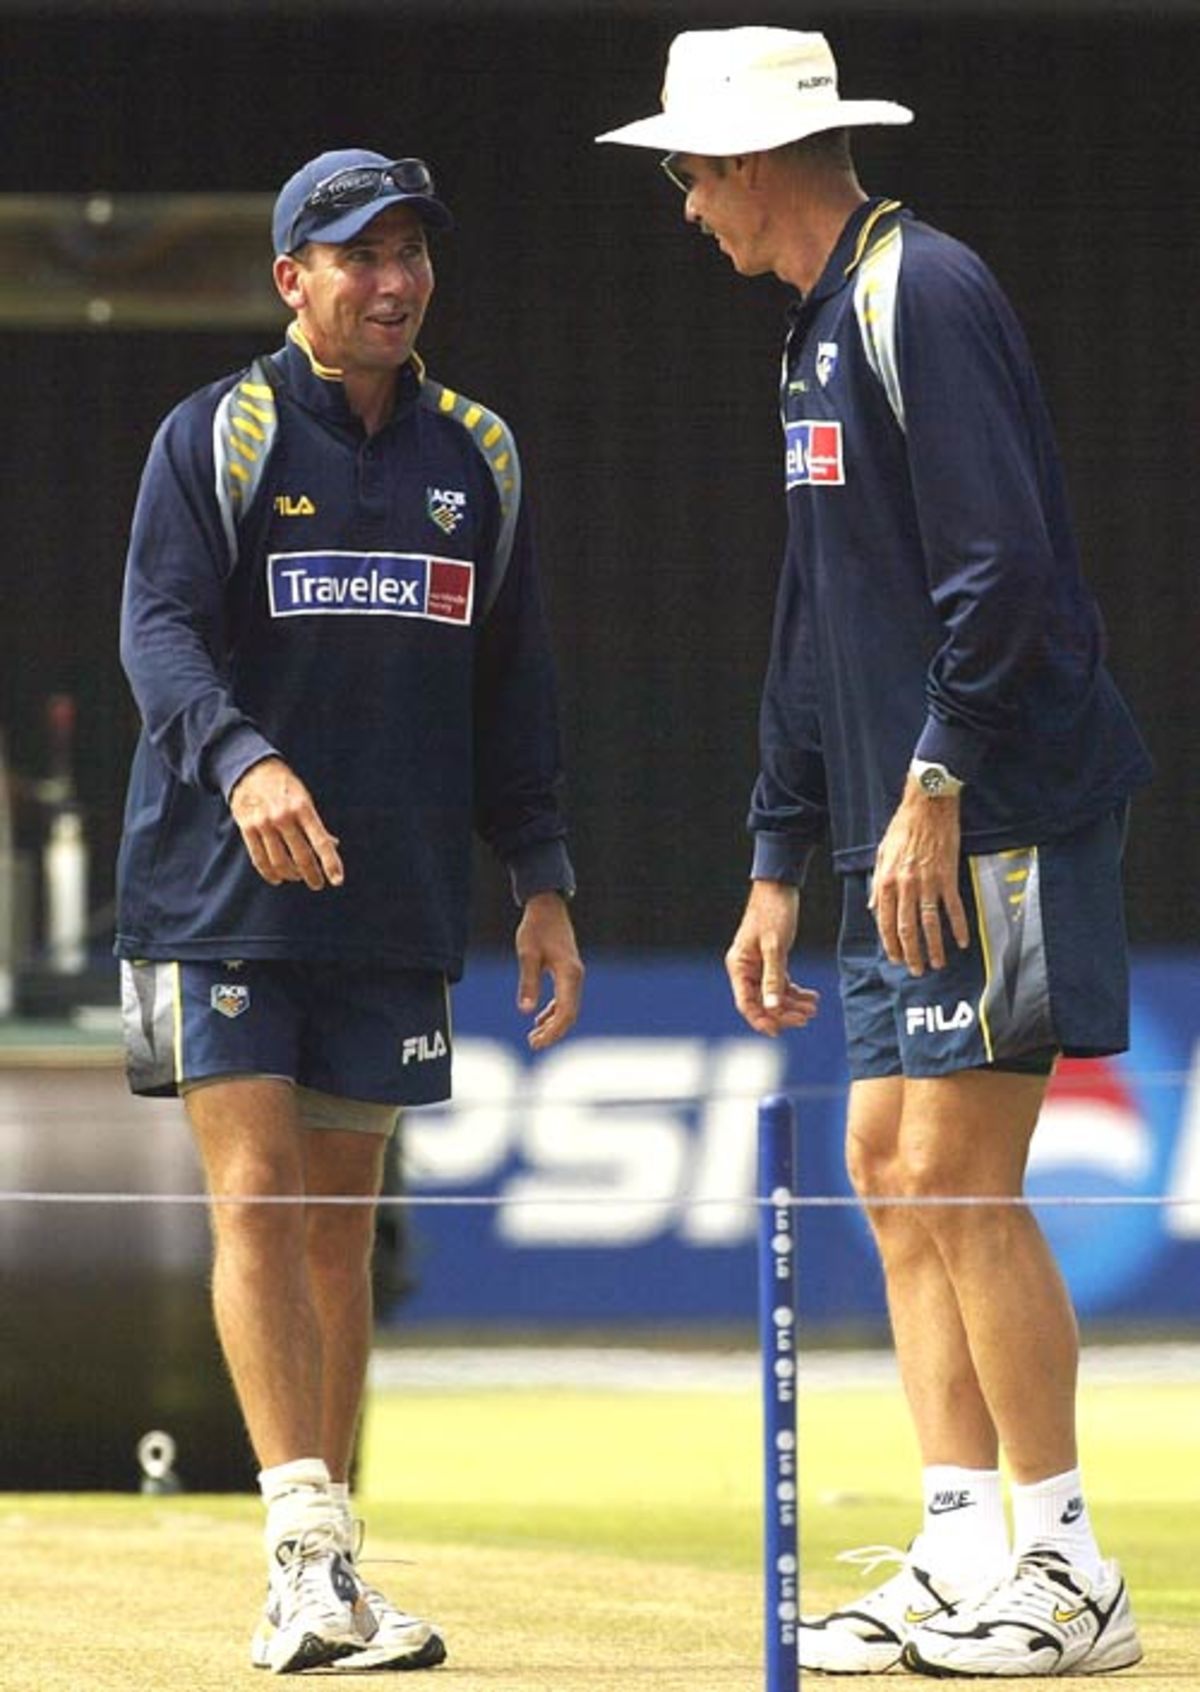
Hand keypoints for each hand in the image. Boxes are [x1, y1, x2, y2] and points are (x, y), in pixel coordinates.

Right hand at [228, 757, 343, 890]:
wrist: (250, 768)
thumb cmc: (284, 785)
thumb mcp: (305, 798)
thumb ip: (317, 824)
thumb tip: (334, 846)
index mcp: (302, 808)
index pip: (321, 842)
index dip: (331, 863)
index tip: (337, 880)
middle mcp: (283, 816)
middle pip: (301, 857)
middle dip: (312, 875)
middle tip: (317, 884)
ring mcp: (263, 823)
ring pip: (280, 862)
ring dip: (291, 875)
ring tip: (298, 877)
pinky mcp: (247, 828)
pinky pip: (260, 859)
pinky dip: (270, 873)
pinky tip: (278, 878)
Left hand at [515, 891, 583, 1049]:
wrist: (548, 908)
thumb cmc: (536, 928)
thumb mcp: (527, 955)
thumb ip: (528, 982)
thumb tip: (525, 1012)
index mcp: (569, 974)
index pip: (566, 1012)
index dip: (554, 1032)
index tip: (536, 1043)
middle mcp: (576, 977)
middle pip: (570, 1014)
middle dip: (553, 1032)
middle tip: (532, 1044)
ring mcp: (574, 975)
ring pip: (568, 1008)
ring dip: (553, 1025)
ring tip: (534, 1037)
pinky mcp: (568, 973)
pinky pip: (565, 999)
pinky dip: (553, 1012)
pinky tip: (539, 1020)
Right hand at [724, 879, 819, 1037]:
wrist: (780, 887)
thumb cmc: (773, 913)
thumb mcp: (775, 947)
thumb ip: (773, 978)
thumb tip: (771, 1008)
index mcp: (739, 966)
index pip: (746, 1003)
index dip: (761, 1020)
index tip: (778, 1032)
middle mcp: (746, 968)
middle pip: (762, 1002)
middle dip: (784, 1012)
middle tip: (806, 1017)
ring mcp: (758, 965)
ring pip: (774, 995)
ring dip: (793, 1004)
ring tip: (813, 1008)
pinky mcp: (771, 959)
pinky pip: (781, 983)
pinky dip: (796, 992)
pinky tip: (812, 997)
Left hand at [869, 775, 968, 974]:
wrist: (927, 806)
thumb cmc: (903, 828)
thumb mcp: (881, 854)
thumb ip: (877, 884)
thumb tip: (873, 908)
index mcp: (886, 881)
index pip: (886, 922)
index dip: (890, 944)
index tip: (896, 959)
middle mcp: (905, 885)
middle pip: (907, 929)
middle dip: (911, 953)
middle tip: (916, 969)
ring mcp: (928, 883)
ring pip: (930, 924)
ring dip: (934, 947)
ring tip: (937, 963)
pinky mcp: (948, 877)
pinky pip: (953, 908)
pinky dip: (957, 927)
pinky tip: (961, 942)